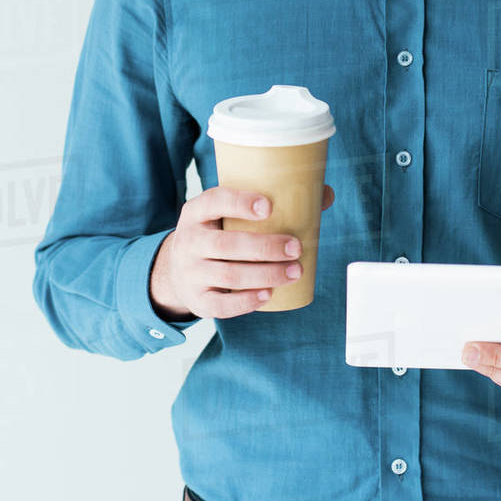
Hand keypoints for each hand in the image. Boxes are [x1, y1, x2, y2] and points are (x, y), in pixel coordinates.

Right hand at [149, 183, 334, 320]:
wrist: (176, 269)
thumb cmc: (217, 232)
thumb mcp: (227, 213)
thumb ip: (270, 201)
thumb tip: (325, 195)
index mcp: (197, 211)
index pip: (215, 201)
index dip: (240, 203)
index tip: (269, 206)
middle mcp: (188, 241)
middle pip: (227, 244)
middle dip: (266, 247)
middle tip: (297, 247)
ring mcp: (190, 273)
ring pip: (229, 275)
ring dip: (266, 275)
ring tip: (295, 271)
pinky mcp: (197, 300)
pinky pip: (221, 305)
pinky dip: (246, 302)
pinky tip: (269, 295)